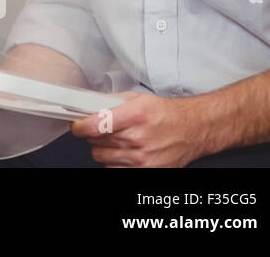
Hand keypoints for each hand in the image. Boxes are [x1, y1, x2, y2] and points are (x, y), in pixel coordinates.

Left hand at [71, 92, 208, 166]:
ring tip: (116, 141)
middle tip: (103, 130)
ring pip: (101, 156)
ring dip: (103, 148)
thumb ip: (110, 102)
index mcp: (135, 115)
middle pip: (95, 140)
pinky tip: (122, 153)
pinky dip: (113, 162)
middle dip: (94, 134)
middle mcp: (138, 137)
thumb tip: (86, 106)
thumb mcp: (137, 98)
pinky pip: (113, 170)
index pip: (95, 125)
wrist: (192, 129)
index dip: (80, 126)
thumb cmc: (165, 114)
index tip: (77, 126)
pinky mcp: (145, 170)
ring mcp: (142, 157)